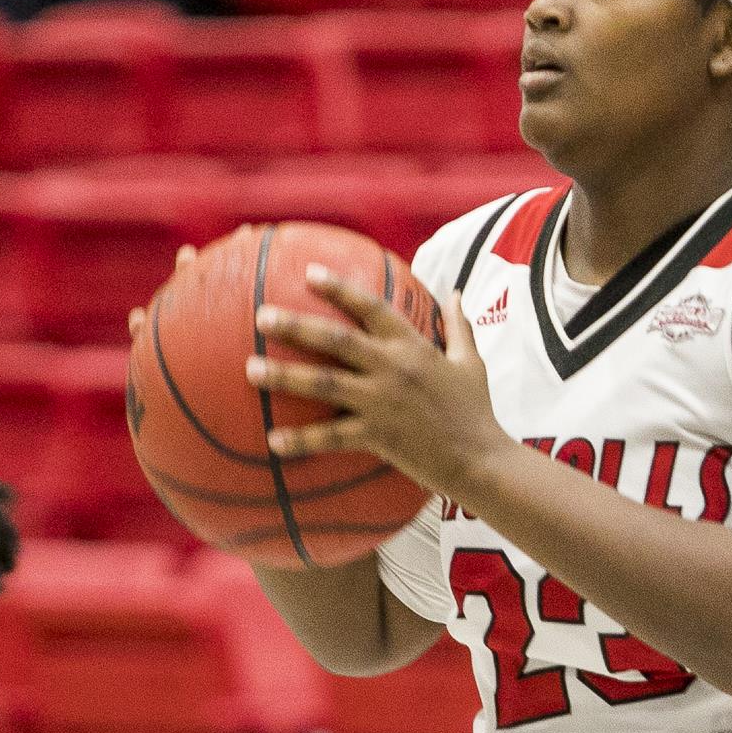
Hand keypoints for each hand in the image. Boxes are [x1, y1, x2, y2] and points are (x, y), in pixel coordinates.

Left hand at [245, 271, 507, 498]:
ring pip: (324, 384)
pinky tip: (272, 442)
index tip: (308, 273)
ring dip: (284, 376)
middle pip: (336, 339)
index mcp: (413, 346)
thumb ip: (460, 326)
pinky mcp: (378, 436)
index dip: (339, 288)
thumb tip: (458, 292)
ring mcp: (382, 402)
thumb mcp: (472, 362)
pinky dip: (301, 440)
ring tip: (250, 370)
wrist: (481, 459)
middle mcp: (393, 368)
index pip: (371, 307)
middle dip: (295, 325)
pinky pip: (331, 437)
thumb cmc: (476, 410)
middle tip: (261, 316)